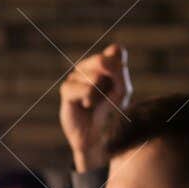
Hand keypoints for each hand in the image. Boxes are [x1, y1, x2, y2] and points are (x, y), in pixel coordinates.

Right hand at [58, 44, 131, 172]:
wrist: (96, 136)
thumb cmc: (111, 113)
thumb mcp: (122, 90)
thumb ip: (117, 70)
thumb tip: (100, 60)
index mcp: (105, 65)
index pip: (115, 51)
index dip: (118, 68)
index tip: (118, 85)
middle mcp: (89, 67)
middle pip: (102, 61)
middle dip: (109, 82)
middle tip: (106, 97)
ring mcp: (76, 77)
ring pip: (93, 75)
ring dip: (99, 93)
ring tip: (94, 103)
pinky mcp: (66, 90)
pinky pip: (82, 87)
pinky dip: (88, 98)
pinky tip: (86, 106)